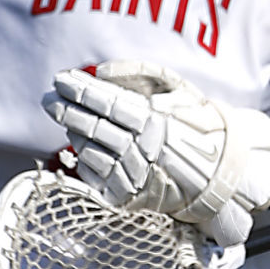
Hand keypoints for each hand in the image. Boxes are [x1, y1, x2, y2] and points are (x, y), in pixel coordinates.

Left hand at [43, 61, 269, 245]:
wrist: (220, 177)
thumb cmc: (197, 127)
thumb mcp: (179, 90)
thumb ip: (142, 73)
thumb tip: (103, 71)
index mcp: (155, 122)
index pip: (108, 103)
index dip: (81, 91)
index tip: (60, 79)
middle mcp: (142, 150)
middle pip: (94, 127)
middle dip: (67, 111)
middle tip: (49, 100)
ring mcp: (134, 175)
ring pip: (90, 150)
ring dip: (75, 133)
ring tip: (69, 119)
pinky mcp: (128, 197)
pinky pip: (95, 175)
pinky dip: (86, 159)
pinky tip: (83, 146)